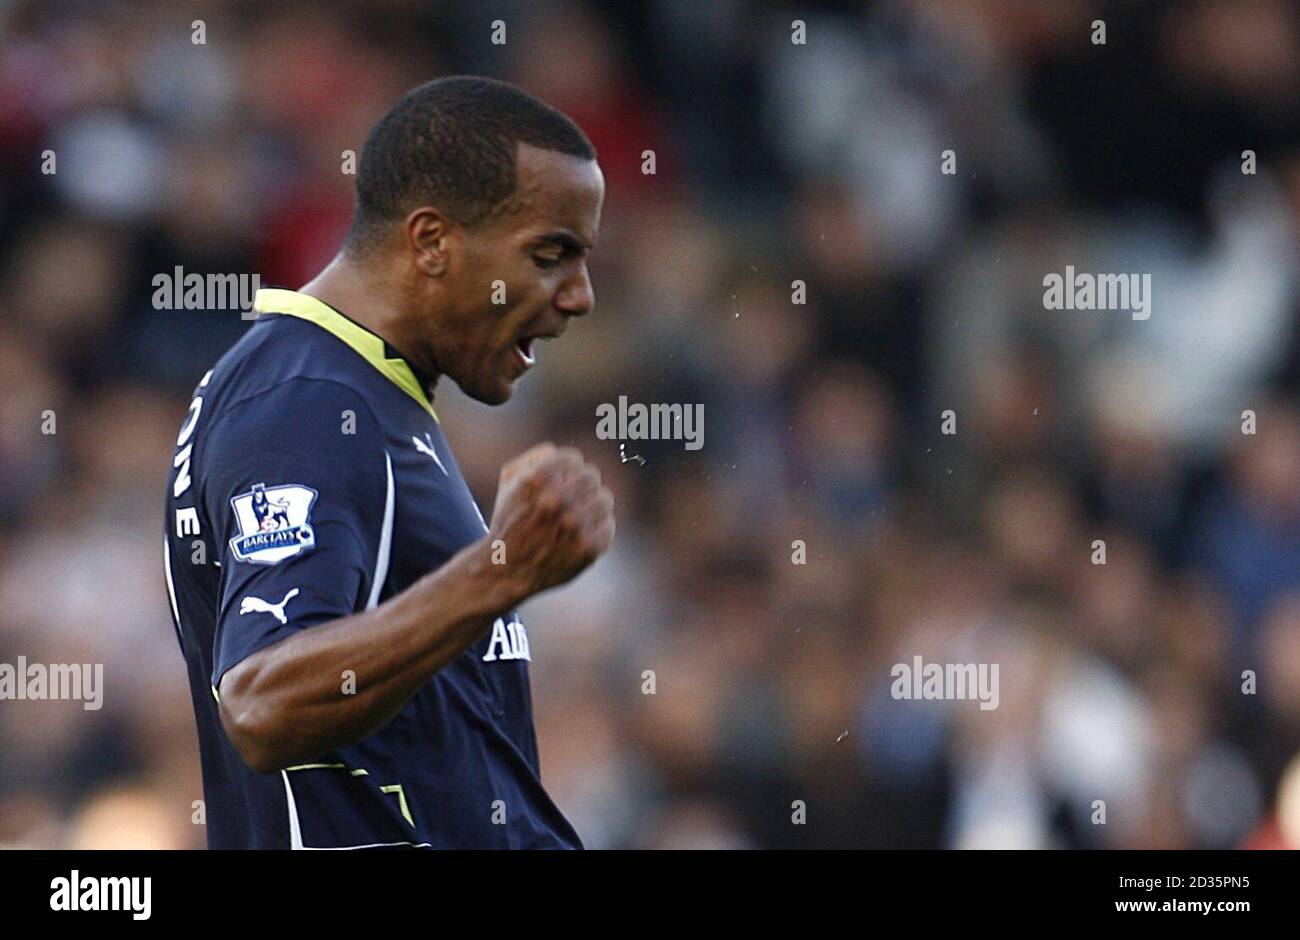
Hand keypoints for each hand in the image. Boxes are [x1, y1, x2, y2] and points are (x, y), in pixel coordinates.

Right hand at [488, 443, 614, 599]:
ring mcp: (575, 525)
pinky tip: (582, 536)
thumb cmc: (509, 522)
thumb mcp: (508, 482)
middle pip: (591, 476)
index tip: (563, 480)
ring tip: (580, 516)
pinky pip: (608, 525)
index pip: (573, 458)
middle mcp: (557, 500)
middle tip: (573, 500)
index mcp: (537, 479)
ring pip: (604, 499)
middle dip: (582, 486)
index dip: (568, 469)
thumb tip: (558, 451)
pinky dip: (598, 529)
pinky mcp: (588, 547)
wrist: (505, 570)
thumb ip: (533, 457)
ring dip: (593, 505)